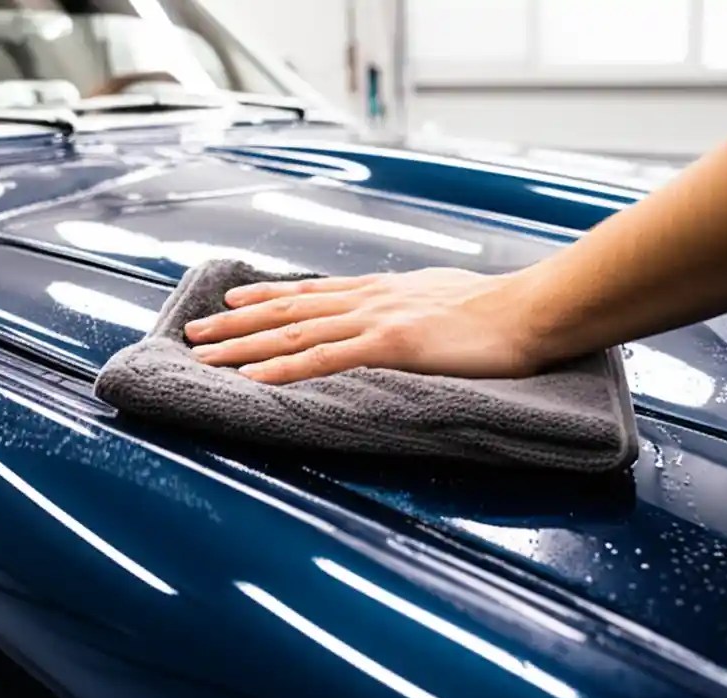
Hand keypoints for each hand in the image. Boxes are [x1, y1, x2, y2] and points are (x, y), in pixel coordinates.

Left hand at [183, 268, 543, 383]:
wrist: (531, 311)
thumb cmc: (502, 310)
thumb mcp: (447, 299)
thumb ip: (416, 308)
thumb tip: (408, 320)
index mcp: (384, 291)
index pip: (312, 292)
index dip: (268, 296)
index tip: (234, 300)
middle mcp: (370, 299)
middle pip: (288, 309)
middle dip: (237, 322)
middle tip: (195, 331)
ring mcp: (376, 320)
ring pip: (293, 331)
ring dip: (243, 345)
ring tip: (203, 355)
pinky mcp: (389, 347)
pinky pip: (323, 358)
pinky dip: (281, 368)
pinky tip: (252, 377)